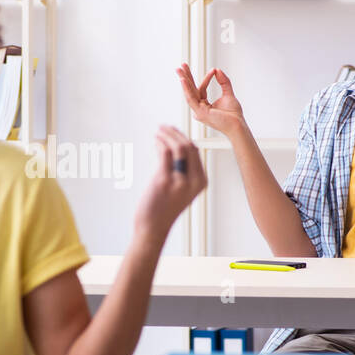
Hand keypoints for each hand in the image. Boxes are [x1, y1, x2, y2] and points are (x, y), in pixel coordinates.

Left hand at [133, 125, 206, 240]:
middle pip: (189, 146)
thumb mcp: (181, 189)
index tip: (174, 131)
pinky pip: (165, 153)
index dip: (184, 138)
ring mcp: (179, 180)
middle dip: (176, 133)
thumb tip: (175, 145)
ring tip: (159, 130)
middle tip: (164, 127)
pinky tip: (156, 140)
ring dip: (167, 135)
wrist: (154, 227)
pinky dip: (160, 143)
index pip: (196, 152)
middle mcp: (193, 181)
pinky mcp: (164, 180)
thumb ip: (182, 170)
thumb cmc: (165, 208)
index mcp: (200, 182)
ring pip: (178, 147)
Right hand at [177, 64, 246, 139]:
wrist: (238, 125)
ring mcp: (198, 111)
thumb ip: (224, 82)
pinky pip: (191, 99)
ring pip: (189, 93)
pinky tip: (183, 80)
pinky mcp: (200, 113)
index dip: (206, 78)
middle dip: (186, 77)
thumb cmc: (234, 115)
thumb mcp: (228, 93)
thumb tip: (218, 70)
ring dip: (184, 80)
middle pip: (191, 90)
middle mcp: (199, 109)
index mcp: (204, 105)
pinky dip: (187, 89)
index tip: (213, 70)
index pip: (201, 89)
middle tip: (182, 65)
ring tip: (179, 69)